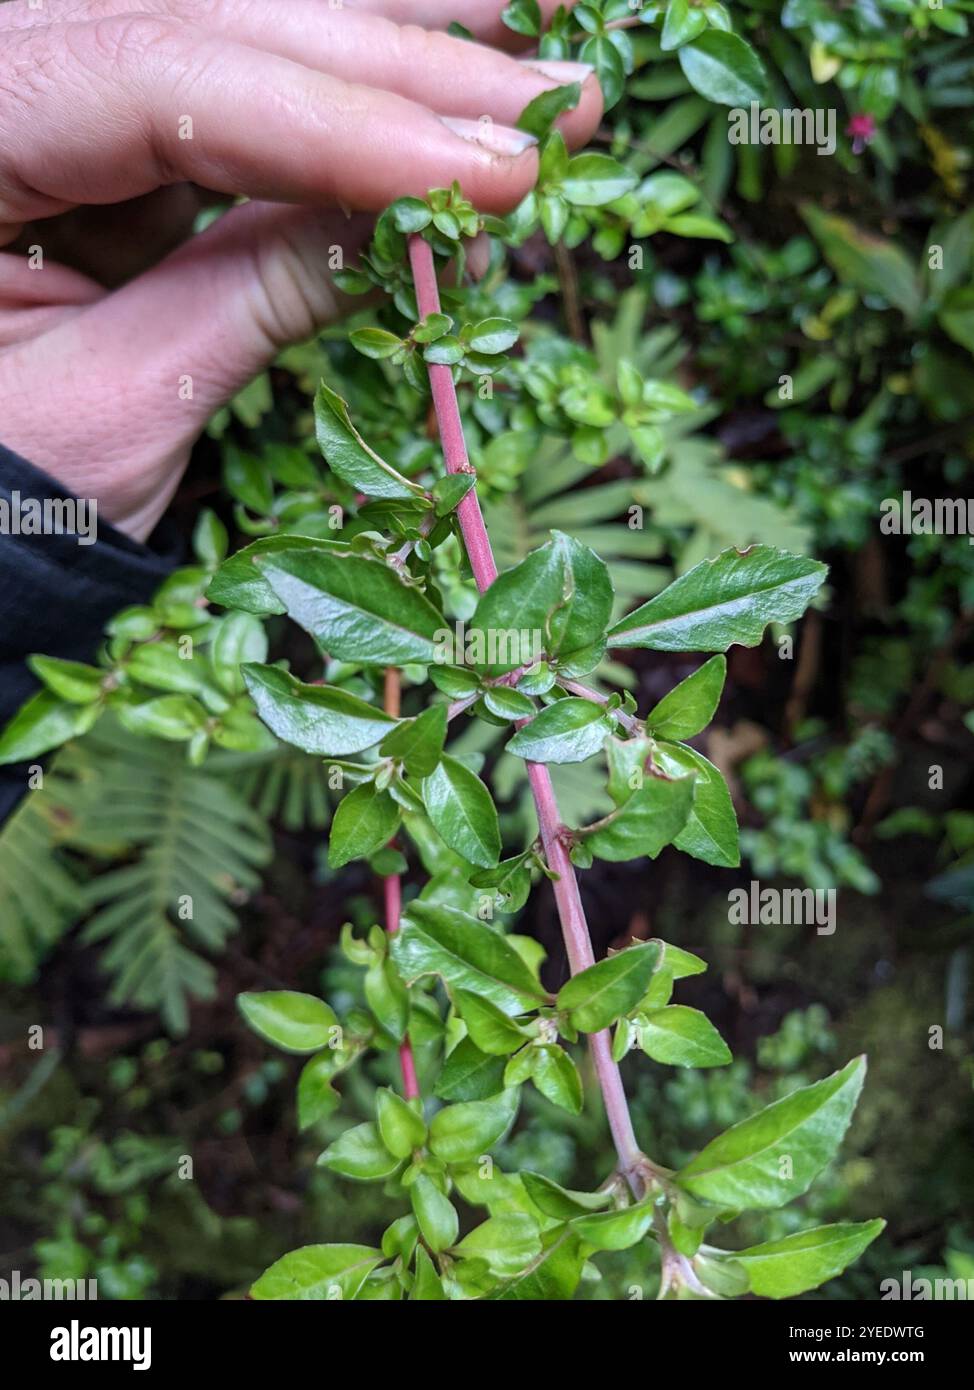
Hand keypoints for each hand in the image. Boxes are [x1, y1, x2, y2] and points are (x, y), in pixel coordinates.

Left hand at [0, 0, 600, 539]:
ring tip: (536, 53)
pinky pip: (238, 84)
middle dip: (398, 68)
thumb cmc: (4, 487)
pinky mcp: (108, 125)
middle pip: (213, 22)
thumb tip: (417, 214)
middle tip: (553, 102)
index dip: (339, 123)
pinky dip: (348, 91)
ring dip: (397, 46)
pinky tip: (448, 66)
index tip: (485, 169)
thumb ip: (254, 295)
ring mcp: (58, 90)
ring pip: (239, 26)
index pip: (160, 80)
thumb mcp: (119, 406)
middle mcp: (6, 73)